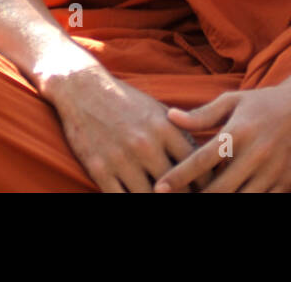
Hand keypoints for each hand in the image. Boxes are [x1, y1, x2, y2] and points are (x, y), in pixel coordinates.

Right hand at [44, 65, 201, 192]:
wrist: (81, 88)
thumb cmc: (124, 100)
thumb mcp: (157, 110)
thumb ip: (180, 133)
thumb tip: (205, 156)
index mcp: (164, 128)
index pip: (196, 164)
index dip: (207, 182)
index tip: (209, 188)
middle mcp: (145, 145)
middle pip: (177, 186)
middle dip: (186, 195)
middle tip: (192, 198)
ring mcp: (121, 159)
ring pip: (150, 197)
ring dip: (158, 199)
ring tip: (164, 197)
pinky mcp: (99, 170)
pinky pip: (120, 200)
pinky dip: (131, 202)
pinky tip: (138, 197)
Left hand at [153, 78, 290, 192]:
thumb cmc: (266, 102)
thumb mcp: (233, 101)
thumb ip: (202, 115)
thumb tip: (170, 117)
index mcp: (238, 132)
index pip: (202, 159)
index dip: (179, 176)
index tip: (160, 187)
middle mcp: (256, 154)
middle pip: (219, 189)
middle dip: (196, 198)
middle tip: (174, 199)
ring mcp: (272, 172)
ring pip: (240, 201)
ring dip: (218, 203)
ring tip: (199, 201)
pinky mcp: (285, 184)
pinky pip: (261, 203)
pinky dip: (244, 205)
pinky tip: (228, 203)